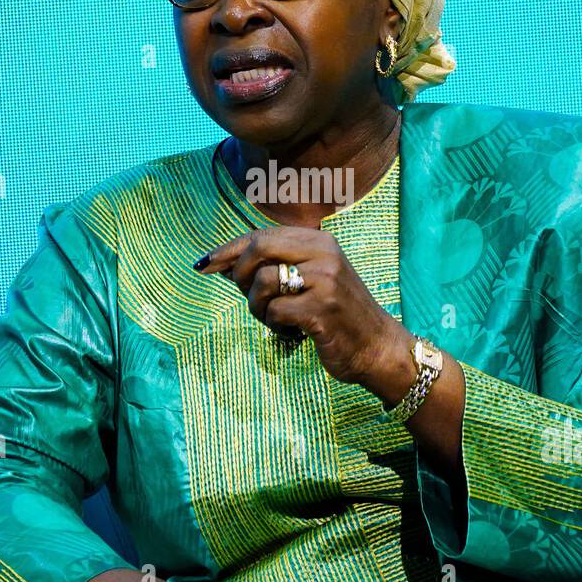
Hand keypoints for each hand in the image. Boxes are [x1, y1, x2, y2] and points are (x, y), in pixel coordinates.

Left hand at [195, 226, 413, 388]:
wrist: (377, 347)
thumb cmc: (337, 315)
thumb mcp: (311, 280)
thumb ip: (273, 268)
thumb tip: (221, 264)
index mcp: (319, 241)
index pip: (262, 234)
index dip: (229, 249)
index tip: (205, 264)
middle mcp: (324, 254)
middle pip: (259, 247)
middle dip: (239, 271)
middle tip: (242, 293)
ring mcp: (325, 281)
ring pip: (263, 281)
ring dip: (257, 306)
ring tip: (274, 318)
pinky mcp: (321, 310)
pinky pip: (274, 311)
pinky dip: (273, 324)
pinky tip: (290, 330)